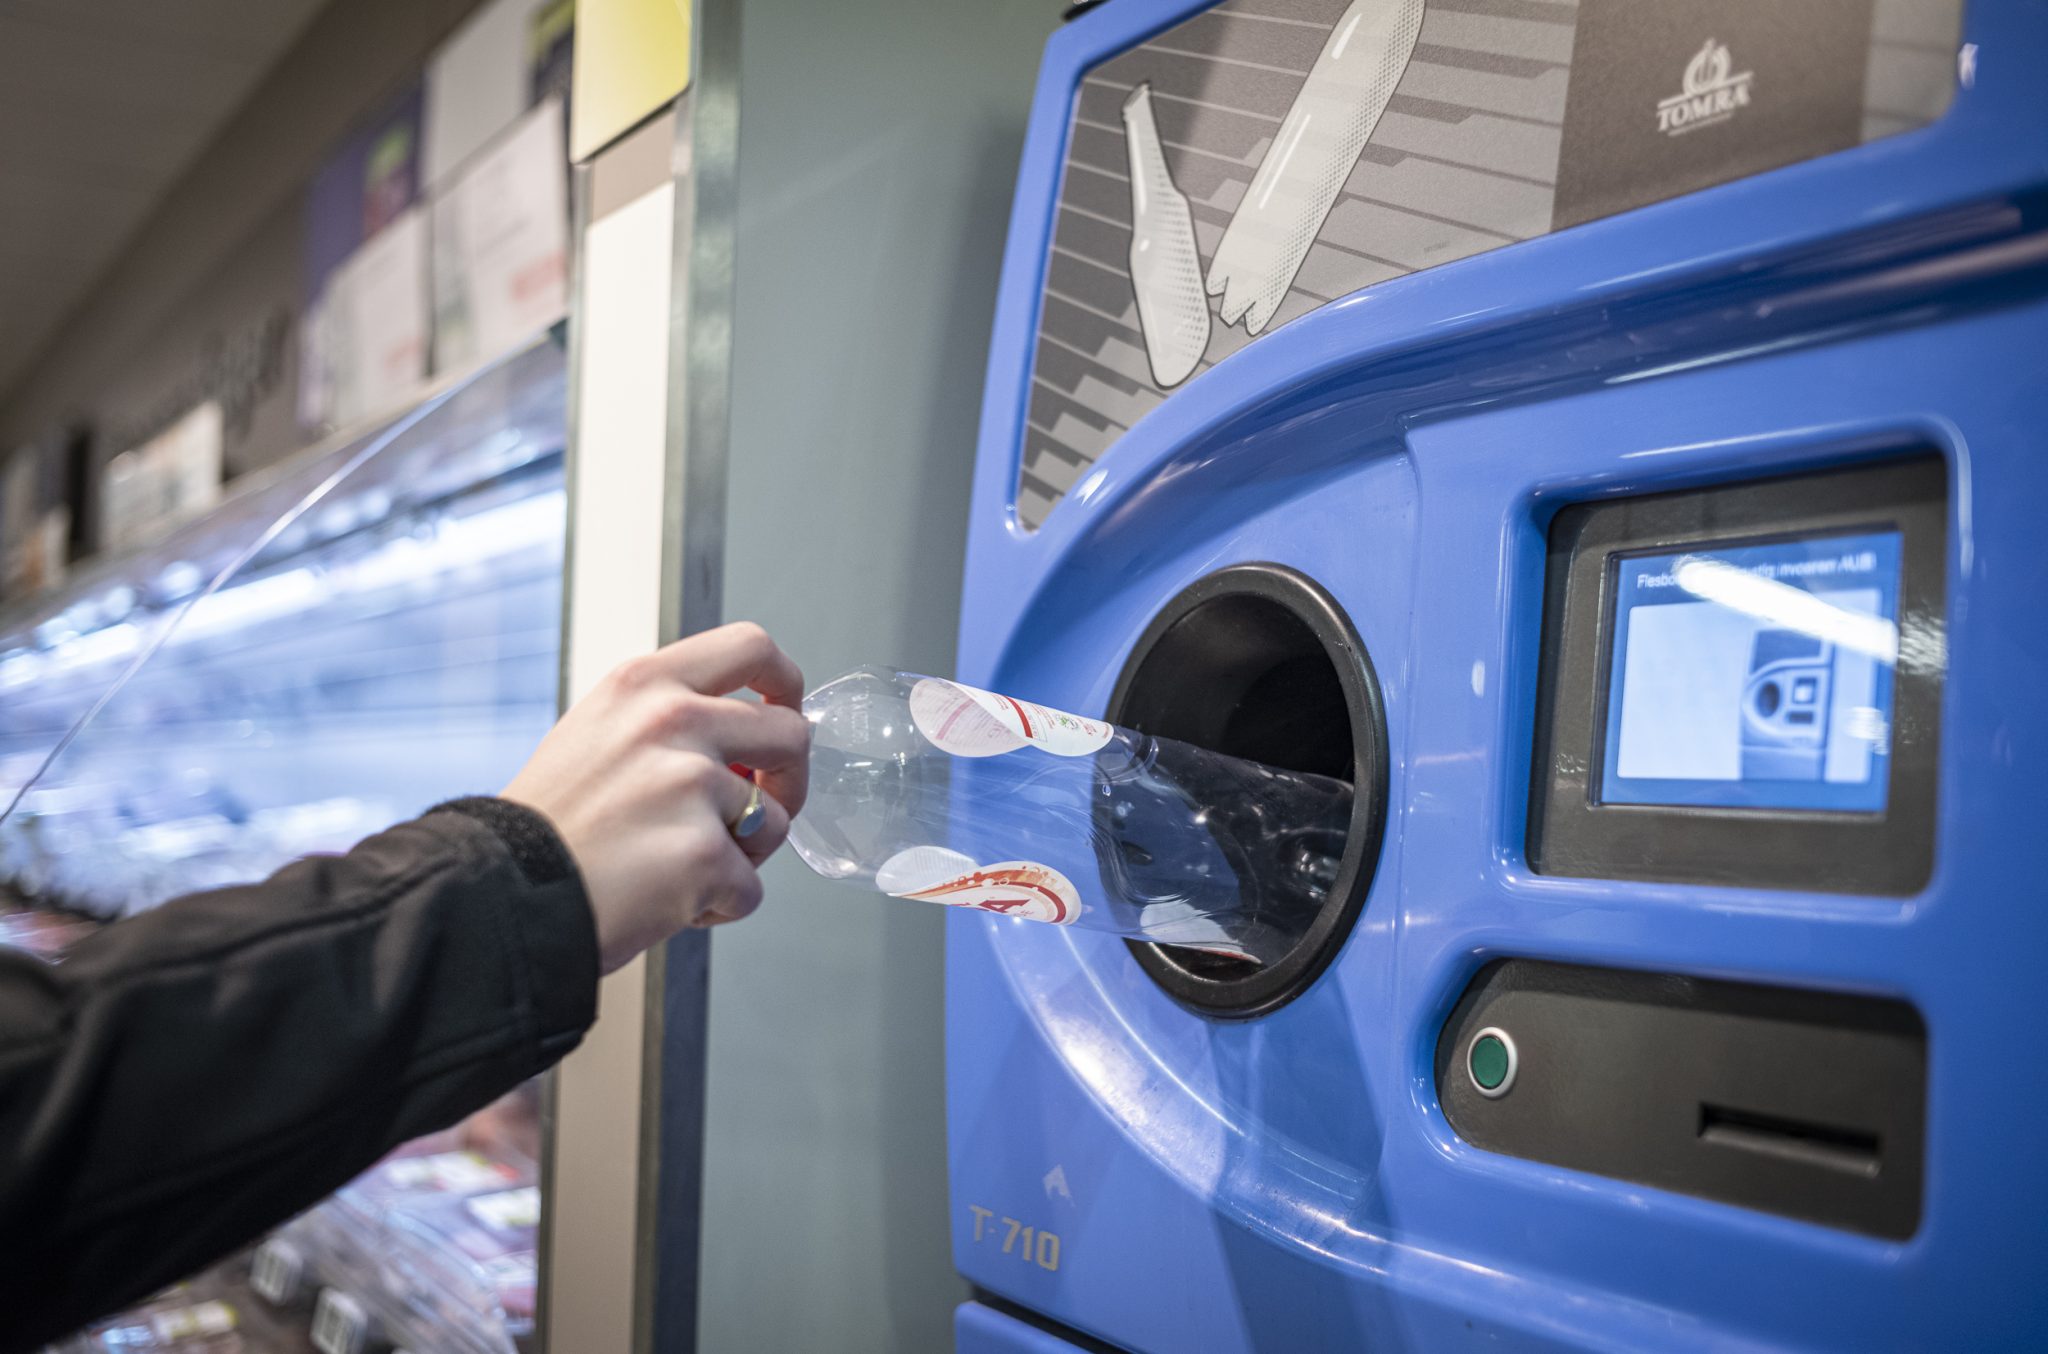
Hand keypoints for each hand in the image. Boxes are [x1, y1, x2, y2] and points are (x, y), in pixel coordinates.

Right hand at [501, 622, 808, 972]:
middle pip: (791, 735)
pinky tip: (666, 903)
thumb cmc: (548, 826)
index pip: (752, 646)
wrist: (498, 894)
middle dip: (789, 782)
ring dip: (743, 856)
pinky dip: (718, 908)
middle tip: (758, 815)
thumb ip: (669, 719)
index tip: (786, 709)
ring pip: (777, 822)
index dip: (785, 682)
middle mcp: (673, 721)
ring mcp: (691, 785)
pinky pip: (749, 889)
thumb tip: (748, 740)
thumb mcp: (598, 731)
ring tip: (681, 869)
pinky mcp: (703, 853)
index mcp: (645, 683)